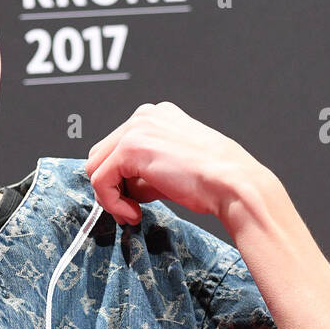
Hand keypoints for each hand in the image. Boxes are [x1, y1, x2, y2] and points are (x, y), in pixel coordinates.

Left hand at [84, 101, 269, 228]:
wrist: (233, 185)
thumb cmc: (212, 181)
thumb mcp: (170, 167)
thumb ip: (141, 170)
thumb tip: (115, 188)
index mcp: (156, 115)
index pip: (115, 147)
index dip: (119, 179)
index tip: (134, 201)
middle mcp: (144, 115)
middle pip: (101, 155)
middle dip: (111, 187)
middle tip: (131, 209)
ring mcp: (136, 128)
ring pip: (96, 168)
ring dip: (110, 197)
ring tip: (133, 212)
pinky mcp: (130, 148)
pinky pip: (100, 181)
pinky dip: (111, 203)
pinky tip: (134, 213)